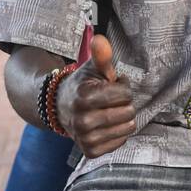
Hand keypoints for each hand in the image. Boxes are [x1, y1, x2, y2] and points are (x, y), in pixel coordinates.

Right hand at [54, 34, 136, 157]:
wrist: (62, 108)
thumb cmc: (84, 85)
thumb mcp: (92, 68)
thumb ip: (101, 56)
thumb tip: (100, 40)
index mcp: (84, 96)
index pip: (125, 93)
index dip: (122, 86)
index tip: (111, 85)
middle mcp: (82, 119)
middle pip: (128, 112)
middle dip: (124, 103)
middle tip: (111, 100)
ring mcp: (85, 137)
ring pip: (127, 128)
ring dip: (123, 118)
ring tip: (109, 111)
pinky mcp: (89, 151)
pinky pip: (120, 142)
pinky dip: (118, 133)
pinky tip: (107, 125)